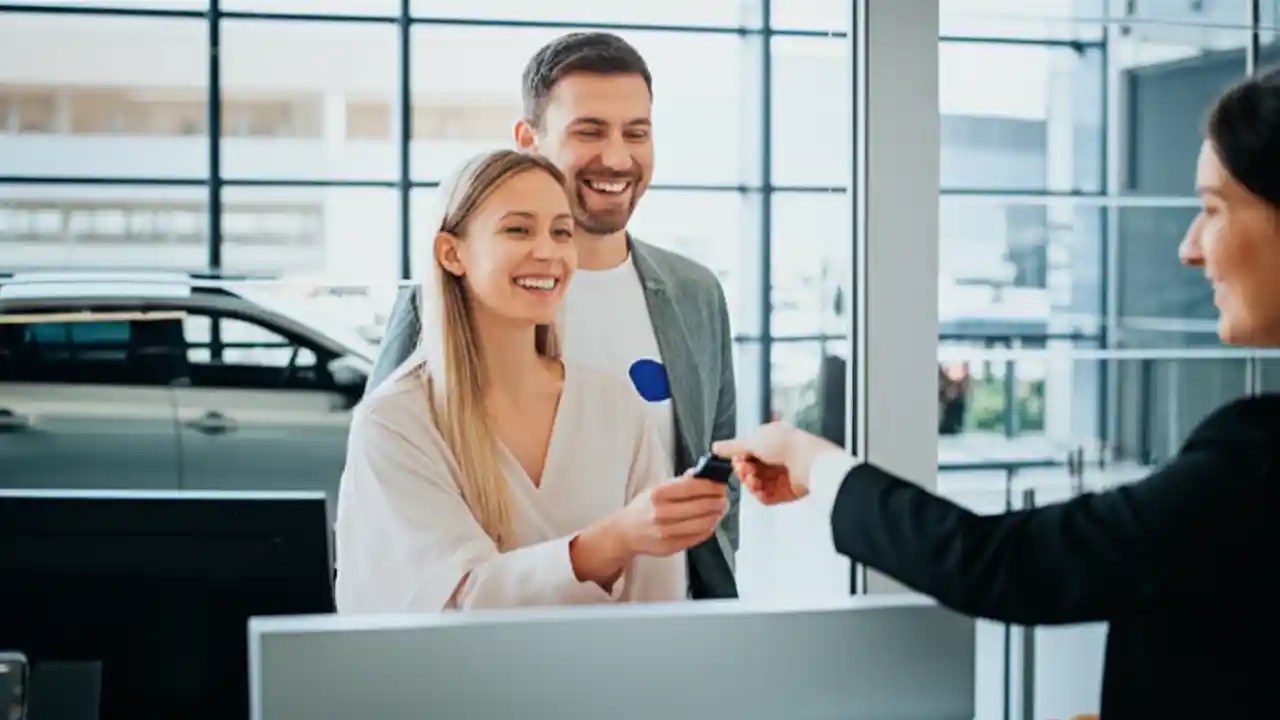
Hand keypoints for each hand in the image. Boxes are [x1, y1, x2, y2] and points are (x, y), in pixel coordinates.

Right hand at [616, 475, 727, 556]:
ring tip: (720, 510)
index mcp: (658, 494)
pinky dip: (709, 528)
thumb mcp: (656, 488)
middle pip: (702, 506)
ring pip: (704, 523)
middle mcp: (662, 513)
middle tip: (724, 498)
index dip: (712, 486)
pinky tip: (710, 522)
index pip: (693, 487)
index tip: (721, 485)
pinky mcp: (671, 546)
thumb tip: (702, 474)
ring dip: (717, 515)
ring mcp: (666, 531)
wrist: (625, 533)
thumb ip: (680, 482)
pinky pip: (698, 537)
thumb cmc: (643, 508)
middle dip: (719, 501)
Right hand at [712, 421, 840, 505]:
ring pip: (757, 484)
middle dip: (744, 472)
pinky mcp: (786, 491)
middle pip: (751, 469)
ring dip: (751, 483)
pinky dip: (760, 494)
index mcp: (770, 439)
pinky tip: (759, 490)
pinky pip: (767, 496)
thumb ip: (733, 447)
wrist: (810, 461)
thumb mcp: (753, 441)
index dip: (739, 458)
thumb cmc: (788, 445)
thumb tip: (716, 447)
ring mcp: (782, 475)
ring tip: (752, 480)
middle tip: (745, 471)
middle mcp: (776, 456)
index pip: (748, 451)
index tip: (737, 460)